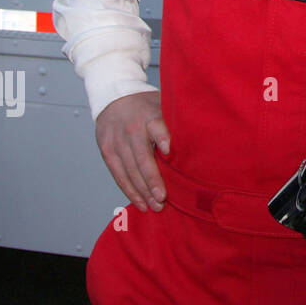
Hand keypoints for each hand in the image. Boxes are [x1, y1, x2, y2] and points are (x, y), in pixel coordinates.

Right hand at [95, 91, 169, 211]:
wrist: (113, 97)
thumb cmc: (145, 105)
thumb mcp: (162, 104)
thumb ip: (174, 122)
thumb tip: (198, 139)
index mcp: (149, 116)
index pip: (157, 127)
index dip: (162, 138)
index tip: (170, 151)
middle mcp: (131, 130)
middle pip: (141, 158)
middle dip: (152, 180)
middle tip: (163, 198)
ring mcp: (116, 142)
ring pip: (129, 171)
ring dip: (142, 191)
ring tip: (155, 206)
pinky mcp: (107, 151)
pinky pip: (118, 175)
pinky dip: (129, 190)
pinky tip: (140, 202)